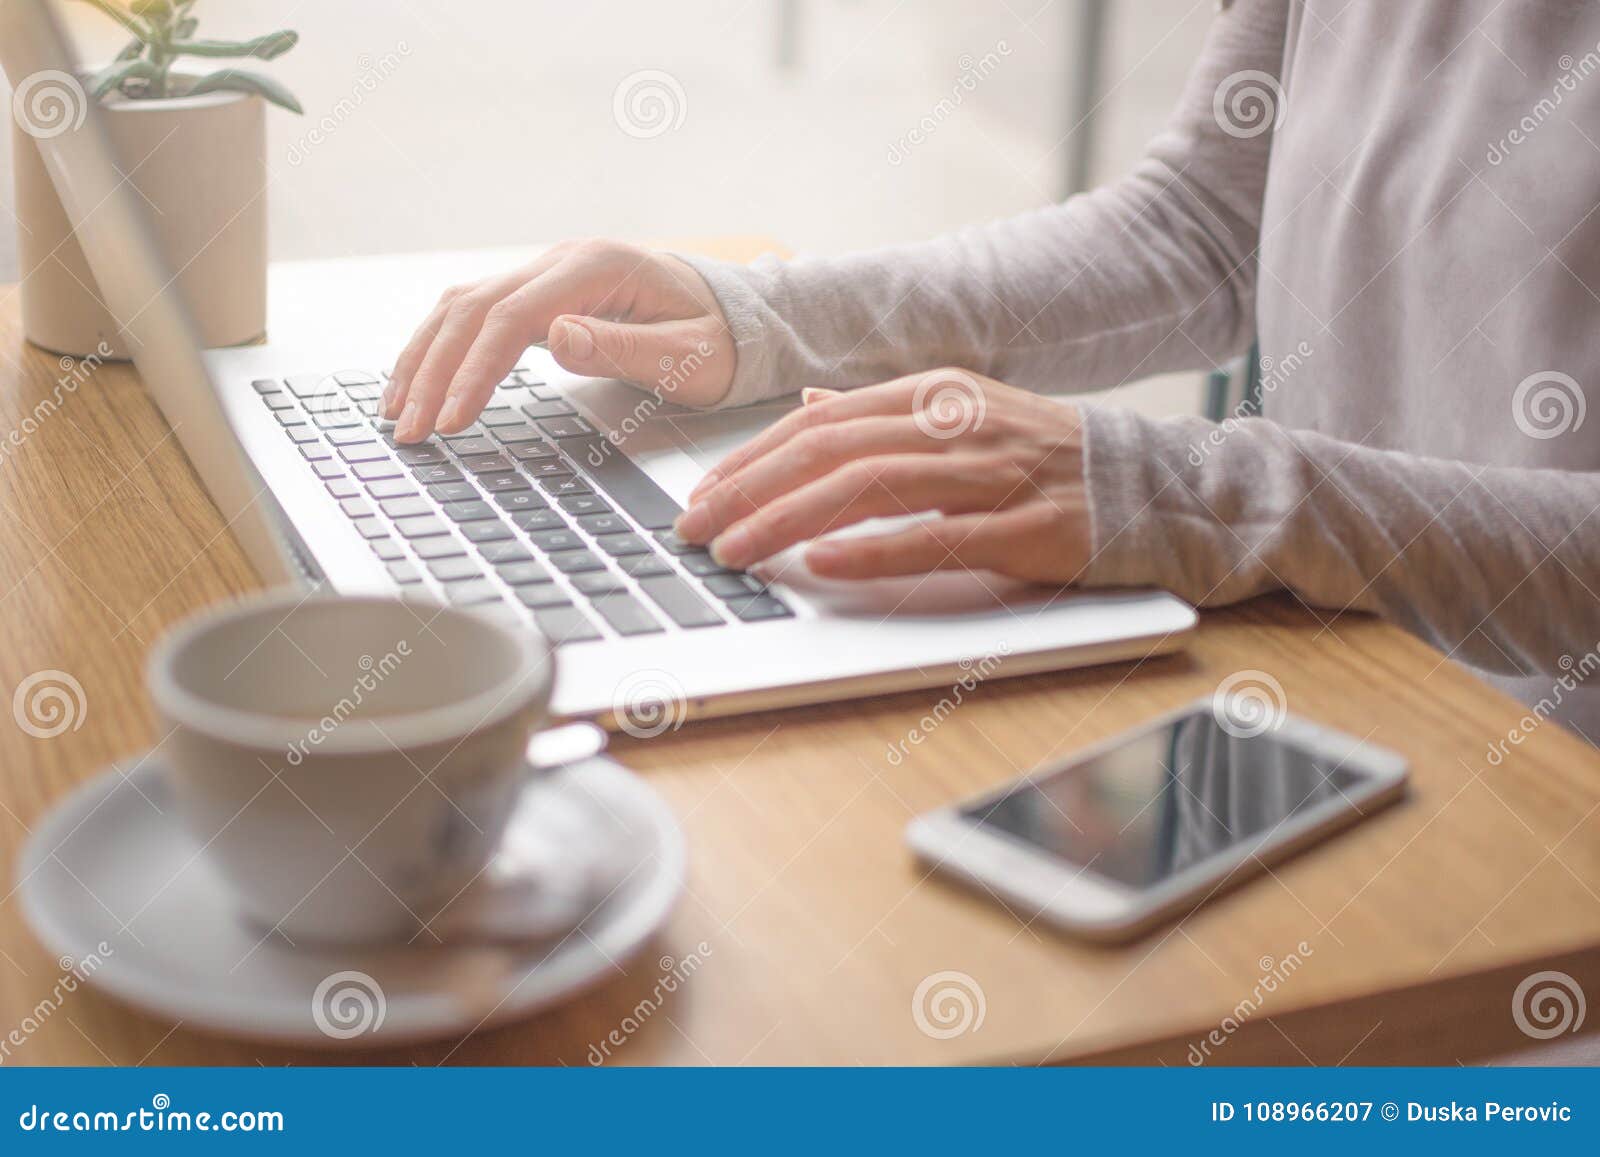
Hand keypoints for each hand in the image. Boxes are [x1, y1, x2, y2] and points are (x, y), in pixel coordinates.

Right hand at [382, 239, 734, 441]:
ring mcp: (545, 273)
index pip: (514, 316)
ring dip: (423, 358)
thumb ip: (624, 347)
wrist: (733, 315)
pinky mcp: (538, 293)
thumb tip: (556, 337)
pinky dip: (440, 348)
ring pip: (461, 307)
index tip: (453, 418)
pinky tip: (418, 382)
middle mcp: (561, 260)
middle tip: (409, 431)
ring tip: (396, 413)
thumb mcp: (689, 354)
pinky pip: (473, 314)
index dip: (477, 369)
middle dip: (433, 372)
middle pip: (474, 308)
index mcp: (597, 267)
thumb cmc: (718, 340)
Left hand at [674, 369, 1090, 581]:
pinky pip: (937, 537)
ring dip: (791, 519)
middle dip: (752, 489)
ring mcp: (995, 474)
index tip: (703, 494)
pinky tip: (823, 565)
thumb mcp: (961, 417)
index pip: (820, 421)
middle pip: (832, 450)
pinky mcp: (1028, 528)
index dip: (753, 457)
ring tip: (738, 550)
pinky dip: (874, 551)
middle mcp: (958, 424)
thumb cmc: (1044, 461)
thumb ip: (884, 415)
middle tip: (697, 529)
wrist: (1153, 488)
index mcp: (935, 394)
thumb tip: (807, 407)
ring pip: (871, 487)